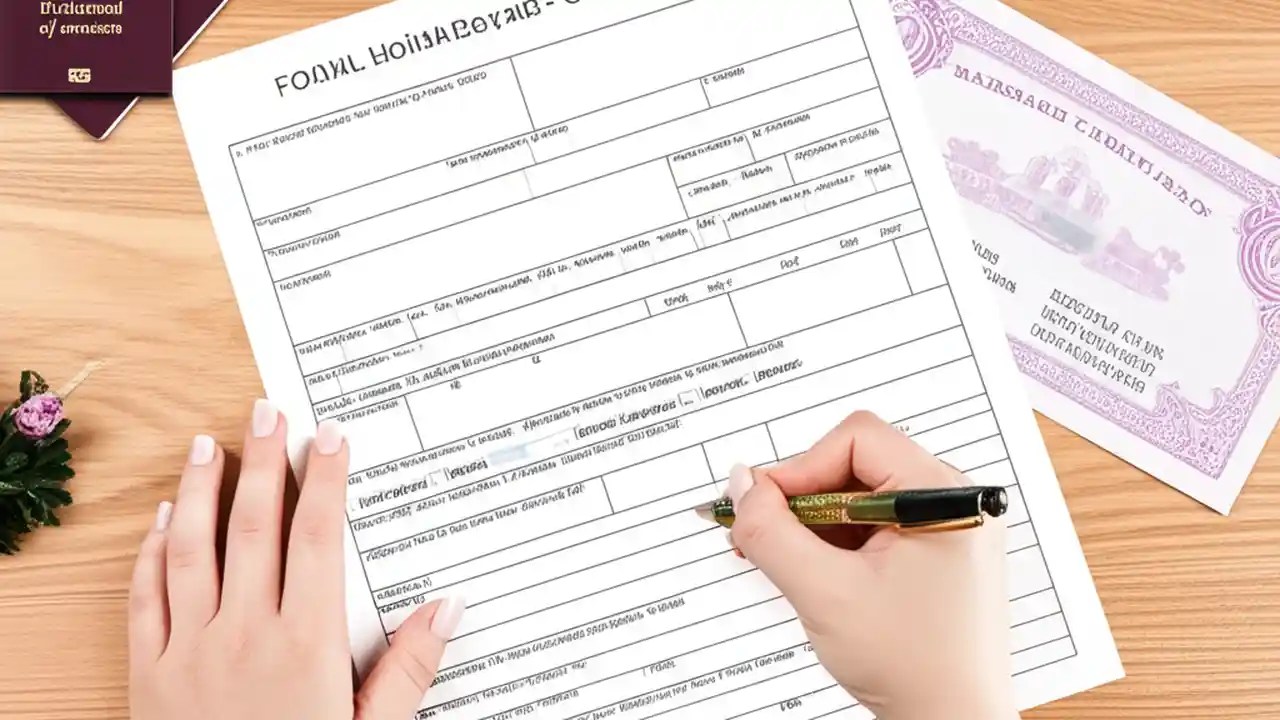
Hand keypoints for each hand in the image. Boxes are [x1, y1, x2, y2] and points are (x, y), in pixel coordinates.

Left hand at [128, 400, 465, 719]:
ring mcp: (188, 652)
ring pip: (191, 550)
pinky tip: (160, 521)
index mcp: (304, 645)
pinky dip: (149, 553)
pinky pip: (143, 599)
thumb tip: (448, 608)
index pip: (317, 539)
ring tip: (209, 445)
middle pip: (254, 527)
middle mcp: (243, 635)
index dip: (324, 480)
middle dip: (264, 462)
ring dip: (199, 491)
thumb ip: (408, 670)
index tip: (330, 437)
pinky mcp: (147, 676)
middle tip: (268, 411)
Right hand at [725, 411, 1017, 719]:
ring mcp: (948, 531)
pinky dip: (837, 544)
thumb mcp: (824, 593)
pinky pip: (876, 527)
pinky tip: (814, 574)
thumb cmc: (916, 669)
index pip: (858, 440)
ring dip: (815, 526)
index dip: (801, 467)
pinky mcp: (937, 556)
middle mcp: (954, 503)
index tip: (764, 504)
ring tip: (788, 564)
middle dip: (803, 501)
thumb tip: (741, 485)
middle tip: (764, 535)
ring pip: (861, 498)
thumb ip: (771, 532)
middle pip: (857, 466)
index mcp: (945, 496)